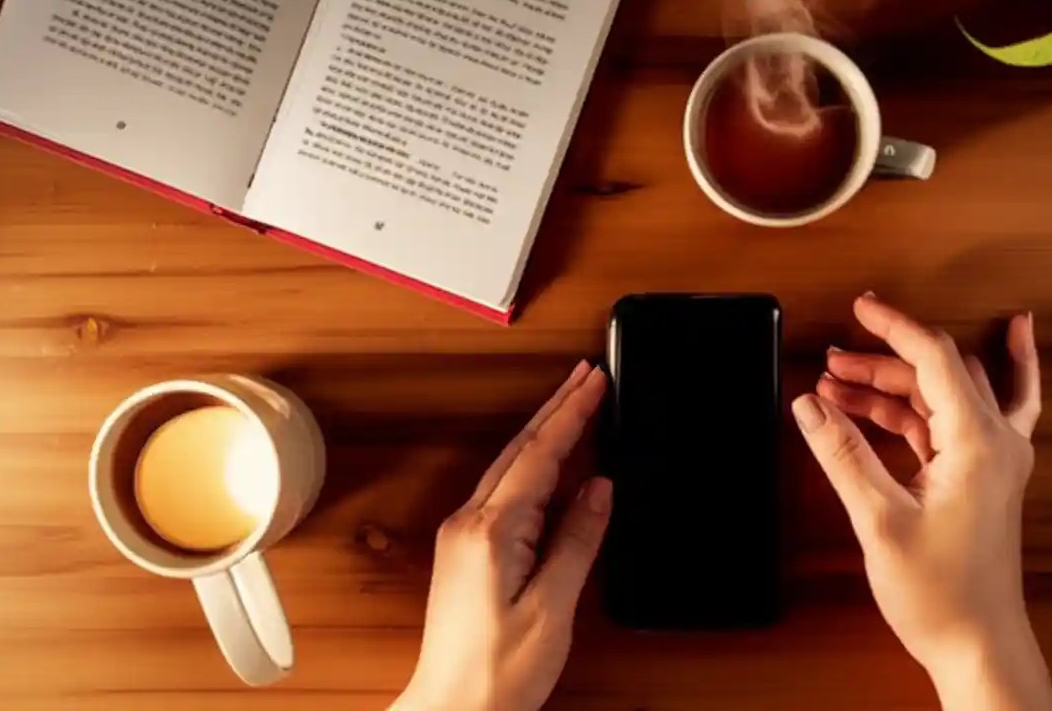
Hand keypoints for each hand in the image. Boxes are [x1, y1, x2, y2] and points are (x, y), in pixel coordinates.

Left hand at [396, 362, 610, 710]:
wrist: (451, 710)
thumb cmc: (498, 672)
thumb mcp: (553, 607)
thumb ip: (576, 541)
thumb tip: (599, 489)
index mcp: (492, 532)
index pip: (540, 455)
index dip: (572, 415)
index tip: (595, 381)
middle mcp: (470, 524)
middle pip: (521, 450)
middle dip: (557, 409)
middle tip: (587, 374)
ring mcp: (463, 536)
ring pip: (510, 467)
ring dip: (543, 432)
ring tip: (573, 403)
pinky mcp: (465, 552)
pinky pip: (503, 491)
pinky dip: (532, 465)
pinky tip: (550, 464)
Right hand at [792, 295, 1051, 710]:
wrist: (978, 643)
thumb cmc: (940, 593)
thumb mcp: (879, 520)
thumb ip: (842, 455)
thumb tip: (808, 406)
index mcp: (976, 443)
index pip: (934, 359)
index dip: (893, 328)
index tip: (860, 309)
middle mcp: (996, 442)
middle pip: (939, 372)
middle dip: (883, 359)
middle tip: (832, 360)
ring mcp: (996, 458)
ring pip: (947, 394)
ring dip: (898, 383)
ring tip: (842, 383)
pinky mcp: (986, 475)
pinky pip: (975, 413)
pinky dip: (952, 390)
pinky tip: (1001, 346)